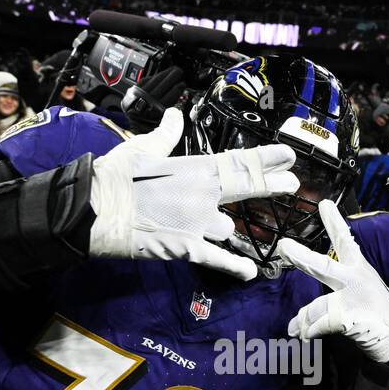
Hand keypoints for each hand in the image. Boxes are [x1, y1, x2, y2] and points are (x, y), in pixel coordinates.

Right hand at [87, 107, 298, 280]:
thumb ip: (166, 134)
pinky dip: (235, 267)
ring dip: (225, 227)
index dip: (266, 158)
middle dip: (272, 184)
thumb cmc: (115, 178)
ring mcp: (198, 223)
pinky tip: (249, 273)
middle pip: (247, 187)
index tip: (287, 156)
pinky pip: (219, 259)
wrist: (95, 211)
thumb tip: (173, 116)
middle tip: (292, 183)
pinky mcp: (187, 249)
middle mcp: (203, 194)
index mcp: (194, 167)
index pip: (239, 160)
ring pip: (227, 227)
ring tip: (221, 228)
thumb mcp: (143, 148)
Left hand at [121, 66, 186, 134]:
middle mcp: (146, 104)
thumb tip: (180, 100)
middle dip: (172, 77)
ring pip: (153, 82)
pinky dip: (153, 77)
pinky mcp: (132, 92)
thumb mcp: (163, 125)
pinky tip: (159, 76)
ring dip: (164, 74)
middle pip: (162, 86)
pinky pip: (145, 81)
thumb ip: (173, 115)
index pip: (169, 97)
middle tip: (179, 72)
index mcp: (155, 114)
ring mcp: (138, 97)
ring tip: (171, 71)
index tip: (183, 84)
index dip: (177, 89)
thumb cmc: (148, 127)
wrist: (132, 125)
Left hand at [278, 200, 388, 362]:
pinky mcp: (350, 318)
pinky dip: (309, 330)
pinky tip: (304, 335)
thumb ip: (322, 308)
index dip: (334, 222)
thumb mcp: (355, 300)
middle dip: (301, 257)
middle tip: (283, 246)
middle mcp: (355, 280)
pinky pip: (320, 324)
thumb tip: (291, 327)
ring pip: (317, 307)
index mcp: (358, 269)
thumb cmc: (376, 315)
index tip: (324, 204)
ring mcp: (353, 300)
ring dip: (304, 320)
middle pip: (323, 267)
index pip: (345, 241)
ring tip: (295, 329)